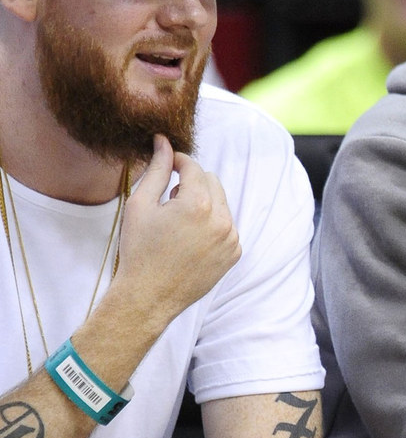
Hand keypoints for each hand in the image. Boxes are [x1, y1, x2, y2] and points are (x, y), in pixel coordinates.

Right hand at [115, 135, 240, 323]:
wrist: (148, 297)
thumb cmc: (139, 250)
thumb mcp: (141, 204)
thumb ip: (158, 169)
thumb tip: (163, 141)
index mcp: (199, 205)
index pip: (194, 167)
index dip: (178, 161)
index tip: (167, 165)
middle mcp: (222, 221)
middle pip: (211, 181)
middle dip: (192, 182)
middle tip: (169, 200)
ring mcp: (231, 239)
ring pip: (221, 203)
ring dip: (203, 204)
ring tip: (177, 223)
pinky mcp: (234, 254)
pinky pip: (226, 226)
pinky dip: (211, 225)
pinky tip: (189, 240)